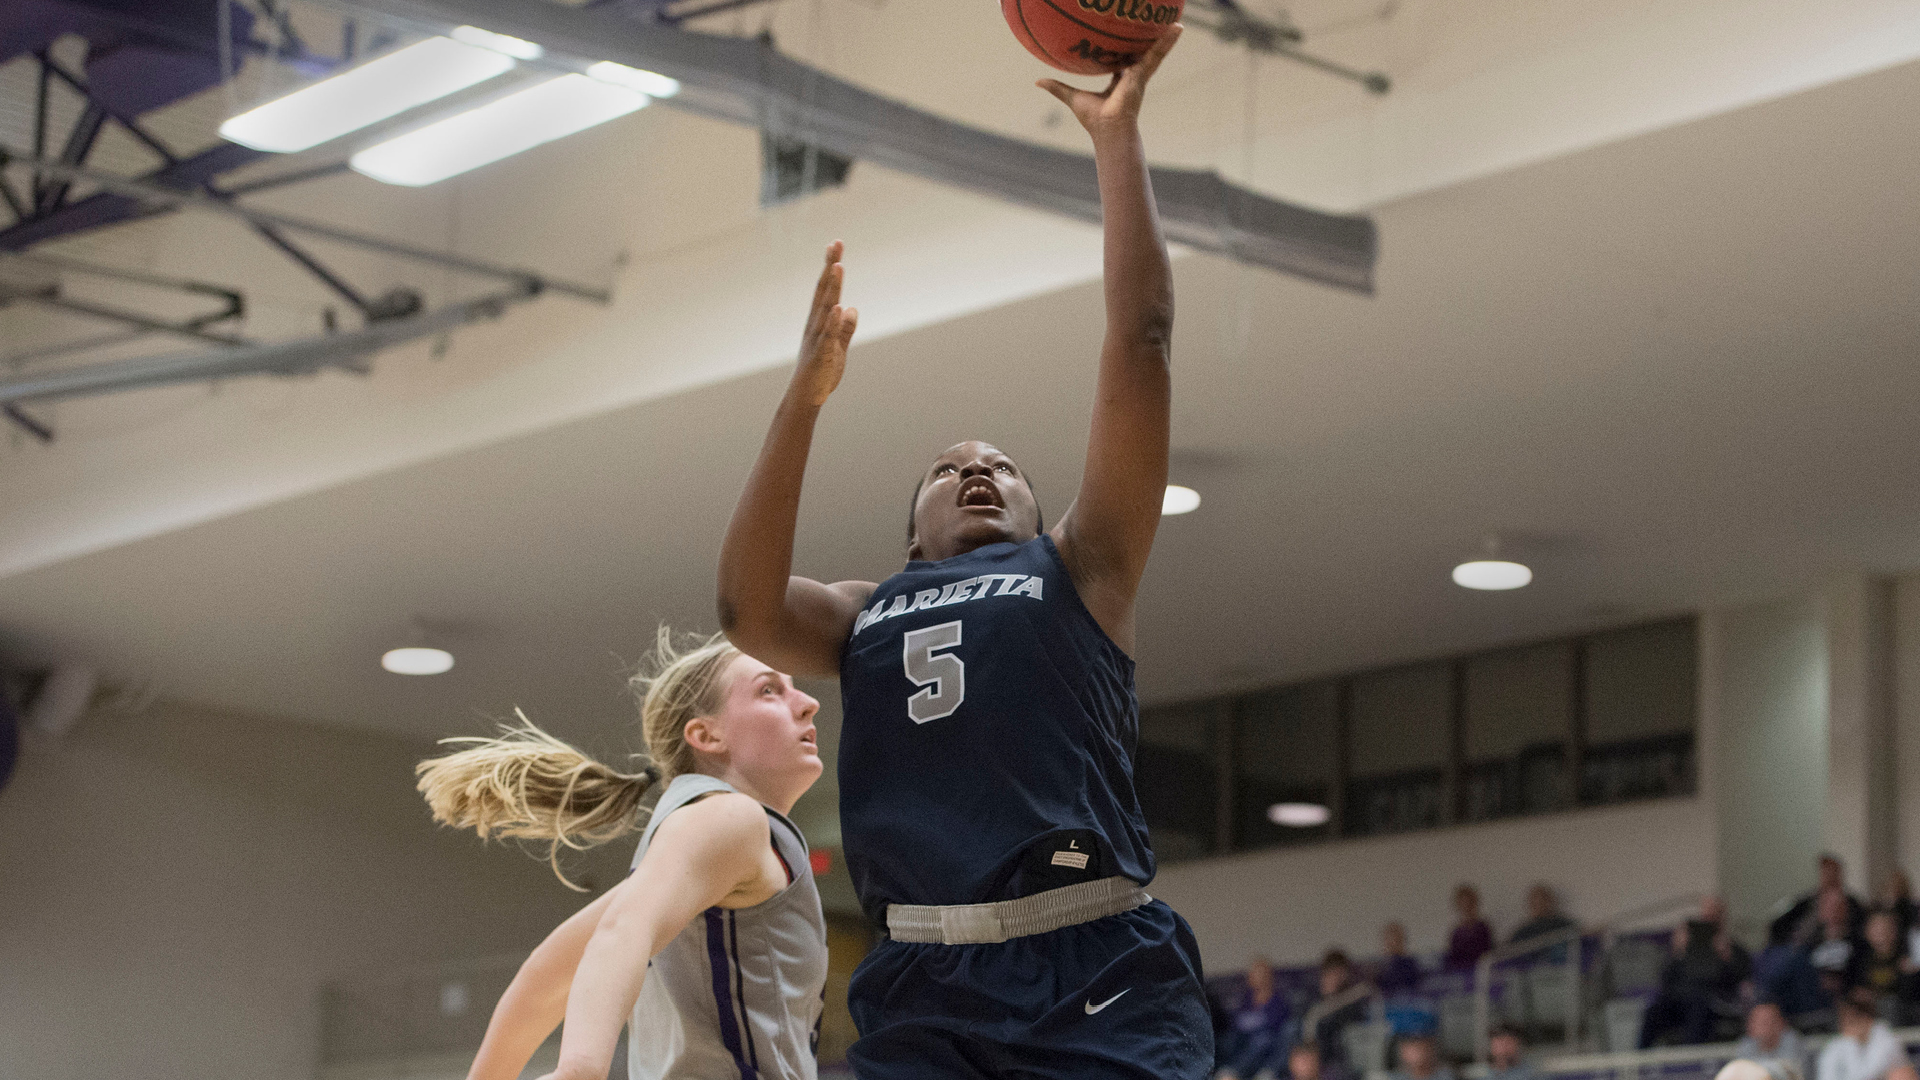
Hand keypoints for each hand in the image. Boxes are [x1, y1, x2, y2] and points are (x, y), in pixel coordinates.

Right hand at [792, 240, 858, 407]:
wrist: (807, 398)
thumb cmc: (821, 373)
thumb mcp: (838, 346)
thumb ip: (844, 328)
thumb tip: (851, 308)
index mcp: (820, 321)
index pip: (826, 289)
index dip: (831, 267)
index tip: (836, 245)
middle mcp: (816, 324)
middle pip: (823, 291)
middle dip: (830, 267)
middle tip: (835, 244)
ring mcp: (817, 338)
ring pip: (824, 308)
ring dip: (831, 288)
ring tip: (837, 266)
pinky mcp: (821, 354)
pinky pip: (827, 335)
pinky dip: (832, 321)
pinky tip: (838, 306)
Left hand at [1037, 24, 1181, 136]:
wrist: (1107, 129)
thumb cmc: (1093, 119)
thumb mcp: (1072, 97)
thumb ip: (1058, 88)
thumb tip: (1039, 81)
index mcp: (1119, 83)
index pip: (1123, 63)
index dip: (1124, 51)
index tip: (1124, 40)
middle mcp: (1131, 78)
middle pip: (1140, 54)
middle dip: (1148, 41)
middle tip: (1155, 25)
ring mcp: (1139, 76)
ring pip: (1153, 52)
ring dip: (1164, 38)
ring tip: (1176, 24)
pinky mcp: (1143, 74)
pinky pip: (1157, 54)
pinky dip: (1167, 43)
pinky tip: (1177, 29)